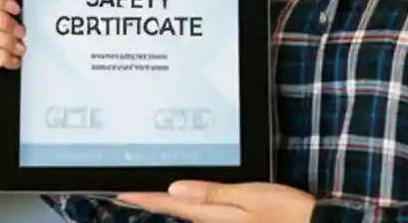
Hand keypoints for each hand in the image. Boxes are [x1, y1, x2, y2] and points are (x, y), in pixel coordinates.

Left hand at [117, 181, 314, 222]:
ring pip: (187, 218)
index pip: (170, 205)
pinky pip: (203, 219)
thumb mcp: (250, 197)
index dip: (144, 199)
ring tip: (146, 199)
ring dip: (167, 208)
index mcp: (213, 216)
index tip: (120, 193)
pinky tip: (185, 207)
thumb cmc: (288, 214)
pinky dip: (188, 212)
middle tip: (125, 194)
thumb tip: (175, 188)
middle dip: (151, 204)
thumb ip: (211, 193)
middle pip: (175, 214)